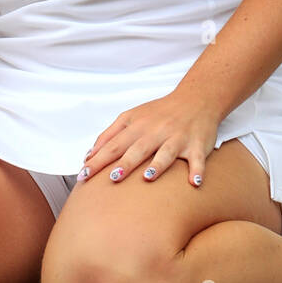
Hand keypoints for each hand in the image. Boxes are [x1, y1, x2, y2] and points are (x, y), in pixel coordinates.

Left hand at [75, 89, 219, 188]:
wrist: (196, 99)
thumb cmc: (160, 113)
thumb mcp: (131, 117)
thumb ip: (110, 134)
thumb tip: (89, 154)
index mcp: (138, 126)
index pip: (114, 144)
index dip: (98, 159)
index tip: (83, 174)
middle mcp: (156, 132)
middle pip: (137, 149)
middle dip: (124, 163)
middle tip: (111, 178)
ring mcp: (177, 138)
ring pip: (166, 152)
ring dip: (157, 165)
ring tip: (147, 177)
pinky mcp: (197, 146)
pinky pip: (198, 159)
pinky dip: (197, 171)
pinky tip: (193, 183)